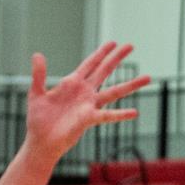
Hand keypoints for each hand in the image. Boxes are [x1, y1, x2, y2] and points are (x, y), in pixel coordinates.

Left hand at [24, 43, 149, 160]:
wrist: (40, 142)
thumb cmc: (38, 120)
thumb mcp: (36, 93)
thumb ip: (39, 74)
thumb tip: (37, 54)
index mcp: (72, 84)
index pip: (90, 64)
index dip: (101, 53)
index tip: (113, 42)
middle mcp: (84, 92)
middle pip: (104, 71)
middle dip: (117, 58)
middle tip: (131, 45)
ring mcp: (89, 105)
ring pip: (114, 92)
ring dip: (131, 85)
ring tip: (148, 78)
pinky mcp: (89, 119)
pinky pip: (108, 115)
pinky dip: (121, 114)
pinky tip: (134, 112)